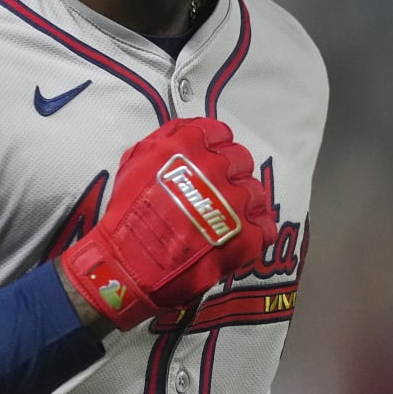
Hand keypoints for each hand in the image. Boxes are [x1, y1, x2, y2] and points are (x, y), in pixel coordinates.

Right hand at [60, 117, 276, 330]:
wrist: (130, 264)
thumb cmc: (128, 213)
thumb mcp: (136, 160)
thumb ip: (166, 138)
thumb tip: (187, 130)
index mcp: (190, 145)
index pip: (220, 133)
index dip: (215, 148)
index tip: (209, 162)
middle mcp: (216, 168)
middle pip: (241, 160)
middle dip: (230, 174)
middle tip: (214, 192)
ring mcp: (234, 202)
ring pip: (256, 192)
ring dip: (242, 202)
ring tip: (224, 218)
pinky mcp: (246, 235)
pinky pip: (265, 227)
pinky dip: (255, 232)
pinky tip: (238, 237)